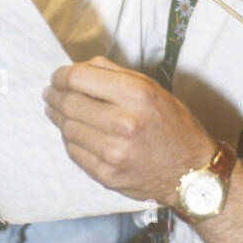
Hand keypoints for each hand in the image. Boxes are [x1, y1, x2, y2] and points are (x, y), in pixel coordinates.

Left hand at [45, 56, 213, 204]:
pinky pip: (74, 152)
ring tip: (59, 111)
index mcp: (137, 95)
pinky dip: (70, 139)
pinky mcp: (106, 175)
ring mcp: (113, 153)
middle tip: (50, 93)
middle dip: (54, 95)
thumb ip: (116, 73)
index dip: (61, 75)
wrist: (191, 171)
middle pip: (69, 103)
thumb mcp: (153, 88)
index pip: (79, 78)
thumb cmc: (173, 125)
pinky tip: (75, 132)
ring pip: (67, 128)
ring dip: (59, 117)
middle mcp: (124, 123)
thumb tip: (79, 67)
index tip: (57, 76)